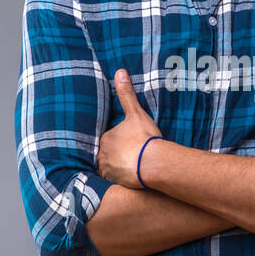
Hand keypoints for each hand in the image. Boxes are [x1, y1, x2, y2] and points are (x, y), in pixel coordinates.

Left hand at [97, 69, 163, 187]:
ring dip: (114, 168)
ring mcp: (107, 170)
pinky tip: (127, 180)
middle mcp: (101, 155)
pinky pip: (112, 182)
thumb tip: (120, 72)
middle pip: (105, 154)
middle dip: (113, 154)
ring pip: (107, 168)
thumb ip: (126, 94)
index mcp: (105, 138)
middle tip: (128, 156)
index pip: (107, 138)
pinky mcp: (114, 183)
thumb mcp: (136, 113)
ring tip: (127, 168)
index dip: (116, 140)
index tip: (126, 142)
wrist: (153, 164)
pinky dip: (118, 180)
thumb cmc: (145, 138)